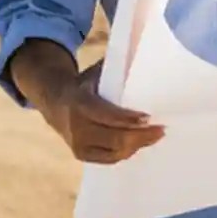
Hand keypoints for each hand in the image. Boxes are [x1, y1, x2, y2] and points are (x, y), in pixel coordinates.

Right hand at [42, 59, 164, 163]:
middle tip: (161, 129)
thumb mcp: (96, 72)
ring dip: (137, 145)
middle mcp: (76, 127)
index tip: (149, 118)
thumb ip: (117, 70)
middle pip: (114, 139)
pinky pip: (109, 159)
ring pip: (114, 152)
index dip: (128, 119)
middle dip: (140, 136)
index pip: (106, 114)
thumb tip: (148, 58)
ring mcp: (77, 144)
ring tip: (155, 136)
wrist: (55, 101)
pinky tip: (140, 143)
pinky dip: (126, 152)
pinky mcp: (81, 155)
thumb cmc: (86, 84)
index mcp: (79, 102)